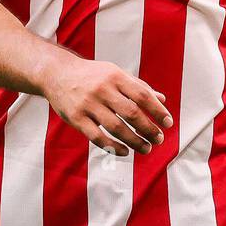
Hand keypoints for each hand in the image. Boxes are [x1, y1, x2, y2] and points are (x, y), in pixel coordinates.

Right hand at [41, 55, 171, 155]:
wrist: (57, 73)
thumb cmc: (92, 75)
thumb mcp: (115, 74)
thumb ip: (138, 87)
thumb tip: (162, 100)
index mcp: (115, 76)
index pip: (142, 95)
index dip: (157, 111)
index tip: (168, 124)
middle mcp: (102, 89)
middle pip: (131, 113)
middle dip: (148, 129)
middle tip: (158, 139)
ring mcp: (88, 104)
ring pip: (116, 128)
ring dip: (134, 141)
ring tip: (146, 148)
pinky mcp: (76, 118)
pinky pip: (97, 137)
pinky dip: (113, 147)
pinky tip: (125, 152)